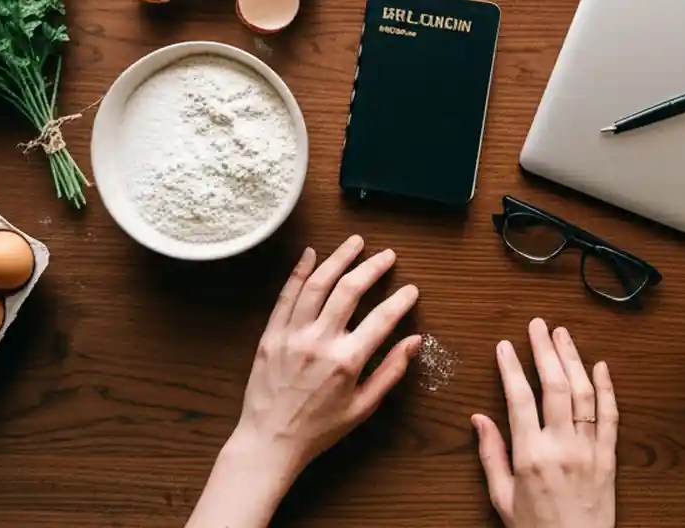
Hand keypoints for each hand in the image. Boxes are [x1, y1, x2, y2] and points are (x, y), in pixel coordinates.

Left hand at [188, 236, 420, 527]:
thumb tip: (414, 341)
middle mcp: (320, 342)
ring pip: (317, 284)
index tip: (411, 289)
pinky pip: (286, 296)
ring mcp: (292, 335)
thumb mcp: (363, 407)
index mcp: (347, 361)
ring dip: (338, 259)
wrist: (270, 441)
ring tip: (355, 243)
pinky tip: (311, 255)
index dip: (400, 300)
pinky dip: (298, 272)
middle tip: (387, 255)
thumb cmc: (320, 429)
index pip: (382, 318)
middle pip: (349, 290)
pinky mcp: (271, 334)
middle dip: (372, 267)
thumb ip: (391, 371)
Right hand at [472, 319, 617, 527]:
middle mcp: (562, 447)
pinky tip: (601, 366)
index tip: (505, 345)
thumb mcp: (502, 498)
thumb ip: (491, 455)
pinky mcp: (609, 458)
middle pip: (554, 386)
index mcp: (530, 456)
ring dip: (574, 359)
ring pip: (584, 394)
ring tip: (563, 335)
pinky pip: (612, 417)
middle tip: (538, 325)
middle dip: (545, 350)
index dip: (511, 367)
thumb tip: (479, 419)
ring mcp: (589, 451)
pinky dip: (608, 389)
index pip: (519, 399)